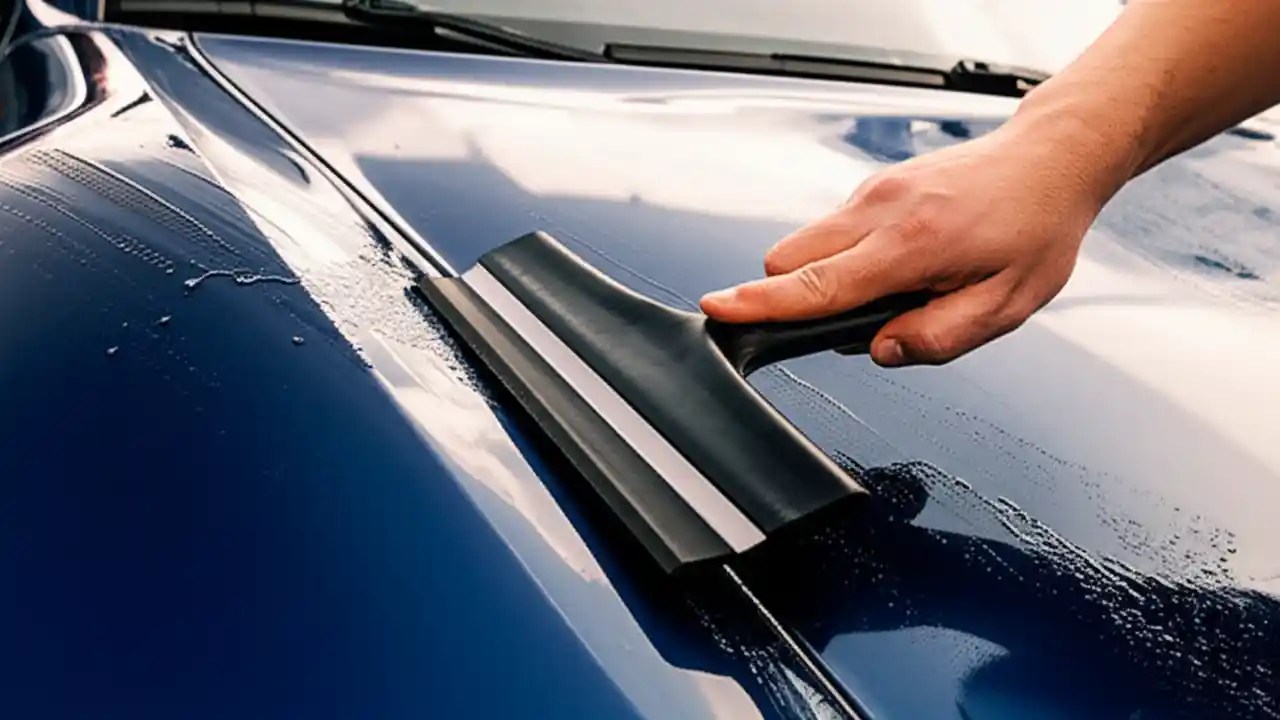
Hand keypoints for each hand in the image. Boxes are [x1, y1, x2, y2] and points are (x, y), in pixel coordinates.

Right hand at [699, 119, 1124, 366]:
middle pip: (790, 260)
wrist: (1050, 158)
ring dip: (822, 276)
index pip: (818, 285)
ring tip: (893, 288)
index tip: (719, 309)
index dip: (762, 305)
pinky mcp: (874, 185)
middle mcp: (881, 210)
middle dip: (792, 297)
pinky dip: (844, 255)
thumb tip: (882, 349)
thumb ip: (939, 336)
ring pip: (806, 242)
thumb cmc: (1036, 228)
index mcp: (911, 245)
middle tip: (853, 319)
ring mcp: (873, 192)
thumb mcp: (1008, 305)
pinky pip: (832, 229)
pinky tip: (902, 261)